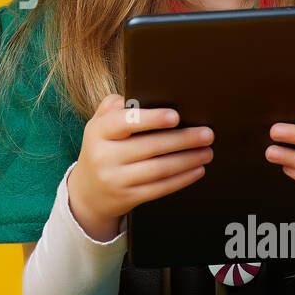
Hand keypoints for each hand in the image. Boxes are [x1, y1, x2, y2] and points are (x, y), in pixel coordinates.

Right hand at [66, 93, 213, 241]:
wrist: (88, 193)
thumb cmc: (102, 149)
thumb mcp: (98, 126)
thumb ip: (113, 107)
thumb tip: (136, 96)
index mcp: (98, 132)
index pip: (124, 122)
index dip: (151, 119)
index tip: (175, 116)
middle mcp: (103, 156)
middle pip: (149, 146)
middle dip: (183, 139)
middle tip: (206, 134)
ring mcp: (115, 179)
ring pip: (159, 169)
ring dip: (188, 159)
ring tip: (207, 151)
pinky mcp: (128, 197)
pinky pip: (160, 187)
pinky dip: (182, 178)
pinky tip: (197, 169)